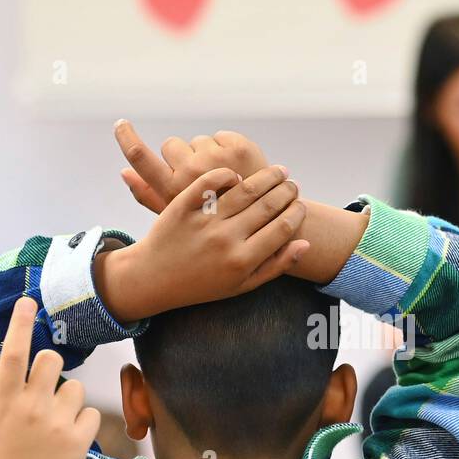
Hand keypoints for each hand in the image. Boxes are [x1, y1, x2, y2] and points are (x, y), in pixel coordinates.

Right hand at [0, 297, 100, 458]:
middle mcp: (32, 408)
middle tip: (44, 389)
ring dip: (67, 400)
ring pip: (76, 388)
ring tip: (53, 426)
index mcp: (3, 403)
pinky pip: (90, 414)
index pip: (12, 354)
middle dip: (50, 368)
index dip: (19, 324)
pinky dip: (82, 423)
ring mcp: (57, 424)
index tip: (28, 301)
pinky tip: (67, 441)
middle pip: (53, 360)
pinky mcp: (80, 442)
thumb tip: (0, 371)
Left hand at [96, 165, 308, 321]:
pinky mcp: (182, 206)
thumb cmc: (202, 284)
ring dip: (267, 177)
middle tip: (293, 184)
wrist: (153, 278)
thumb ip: (275, 266)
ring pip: (245, 189)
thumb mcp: (241, 286)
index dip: (297, 213)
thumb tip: (305, 244)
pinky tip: (238, 176)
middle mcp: (225, 240)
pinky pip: (211, 181)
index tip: (301, 206)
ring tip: (277, 173)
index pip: (282, 228)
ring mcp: (203, 221)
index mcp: (242, 261)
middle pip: (268, 205)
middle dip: (287, 191)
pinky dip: (227, 174)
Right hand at [115, 121, 270, 212]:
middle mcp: (191, 176)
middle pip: (172, 146)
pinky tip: (240, 168)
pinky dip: (228, 147)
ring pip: (198, 141)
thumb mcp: (186, 220)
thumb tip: (122, 173)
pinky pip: (221, 136)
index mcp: (173, 196)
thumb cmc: (224, 229)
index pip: (141, 159)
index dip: (127, 139)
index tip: (120, 123)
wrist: (276, 227)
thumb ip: (151, 196)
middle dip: (183, 157)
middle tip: (201, 175)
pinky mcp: (239, 149)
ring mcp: (217, 161)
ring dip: (208, 153)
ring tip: (225, 178)